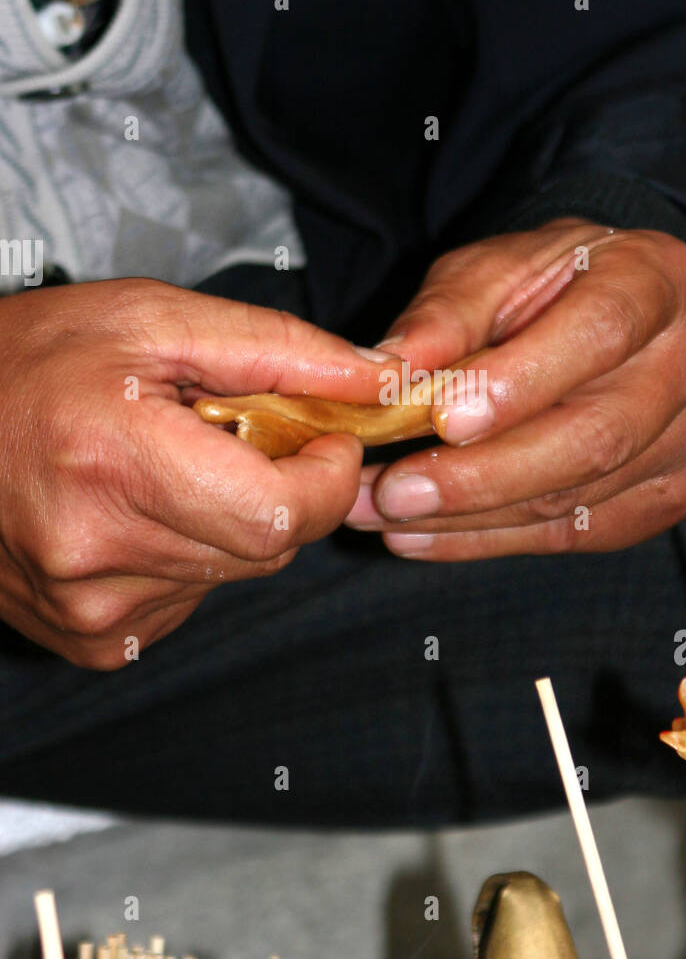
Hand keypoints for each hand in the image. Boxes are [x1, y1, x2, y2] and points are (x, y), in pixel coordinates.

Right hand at [0, 279, 386, 667]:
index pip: (280, 516)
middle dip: (281, 489)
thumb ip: (280, 351)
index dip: (327, 478)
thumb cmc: (27, 360)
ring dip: (231, 521)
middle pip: (268, 548)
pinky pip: (191, 602)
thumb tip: (378, 380)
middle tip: (232, 434)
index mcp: (115, 464)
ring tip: (169, 465)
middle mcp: (97, 553)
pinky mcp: (87, 639)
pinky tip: (140, 509)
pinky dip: (190, 556)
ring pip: (235, 576)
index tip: (324, 439)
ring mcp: (87, 609)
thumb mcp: (154, 319)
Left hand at [344, 218, 685, 558]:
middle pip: (598, 436)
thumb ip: (444, 317)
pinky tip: (423, 535)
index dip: (520, 382)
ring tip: (382, 514)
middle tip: (392, 492)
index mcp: (657, 279)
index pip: (600, 333)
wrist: (611, 310)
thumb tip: (385, 372)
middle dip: (484, 476)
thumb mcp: (490, 271)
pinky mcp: (673, 492)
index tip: (441, 419)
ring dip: (470, 518)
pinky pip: (577, 533)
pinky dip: (491, 540)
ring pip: (580, 497)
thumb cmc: (546, 284)